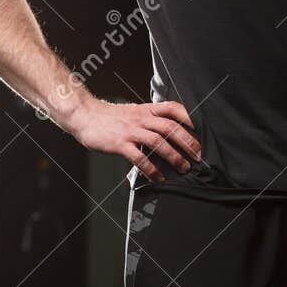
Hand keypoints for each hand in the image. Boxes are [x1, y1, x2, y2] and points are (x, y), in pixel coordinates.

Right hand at [61, 90, 201, 184]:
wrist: (84, 116)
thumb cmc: (110, 117)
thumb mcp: (134, 111)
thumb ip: (150, 119)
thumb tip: (170, 131)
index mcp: (146, 109)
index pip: (173, 108)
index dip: (189, 117)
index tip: (201, 130)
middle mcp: (141, 118)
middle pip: (170, 127)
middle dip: (188, 142)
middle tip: (198, 156)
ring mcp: (130, 131)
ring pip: (158, 142)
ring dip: (174, 156)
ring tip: (184, 168)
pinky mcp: (120, 143)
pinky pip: (139, 157)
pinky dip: (151, 169)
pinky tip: (158, 178)